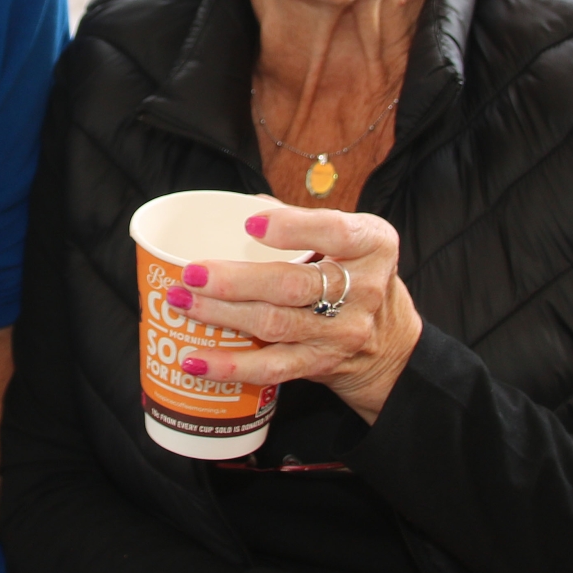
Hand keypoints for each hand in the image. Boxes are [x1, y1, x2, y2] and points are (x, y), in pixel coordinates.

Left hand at [169, 203, 421, 421]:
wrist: (390, 343)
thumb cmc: (357, 275)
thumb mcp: (350, 239)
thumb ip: (301, 220)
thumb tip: (241, 204)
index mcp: (372, 245)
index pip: (335, 232)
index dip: (292, 227)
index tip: (250, 223)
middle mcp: (362, 290)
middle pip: (292, 285)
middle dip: (236, 280)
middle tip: (192, 273)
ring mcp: (342, 333)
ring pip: (274, 325)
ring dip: (221, 315)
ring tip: (181, 302)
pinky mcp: (321, 365)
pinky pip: (271, 368)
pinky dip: (230, 365)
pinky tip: (195, 360)